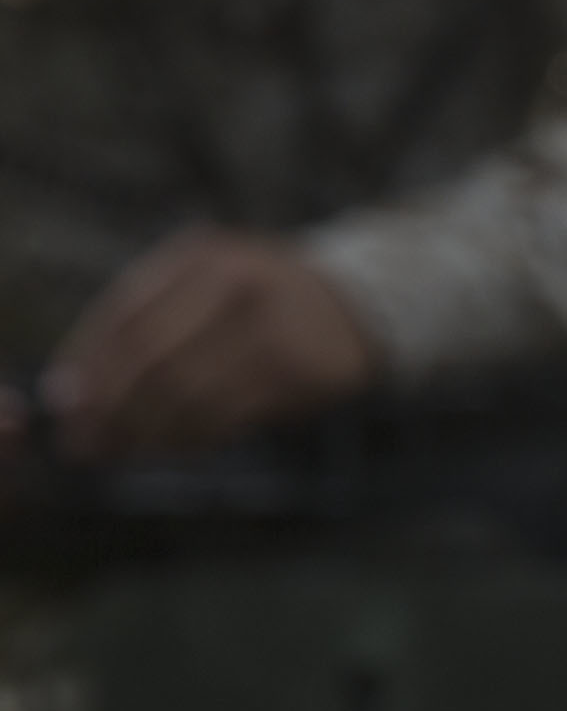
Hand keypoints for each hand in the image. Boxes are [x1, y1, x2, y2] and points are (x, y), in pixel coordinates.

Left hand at [37, 231, 377, 458]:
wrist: (357, 306)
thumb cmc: (254, 302)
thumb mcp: (199, 289)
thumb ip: (138, 328)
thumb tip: (67, 394)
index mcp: (198, 257)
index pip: (124, 316)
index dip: (89, 369)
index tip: (66, 408)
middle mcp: (236, 283)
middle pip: (152, 357)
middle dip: (113, 408)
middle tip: (89, 445)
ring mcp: (274, 328)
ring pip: (190, 393)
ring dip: (150, 432)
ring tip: (127, 453)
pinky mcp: (301, 373)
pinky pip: (231, 416)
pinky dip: (193, 439)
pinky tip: (174, 448)